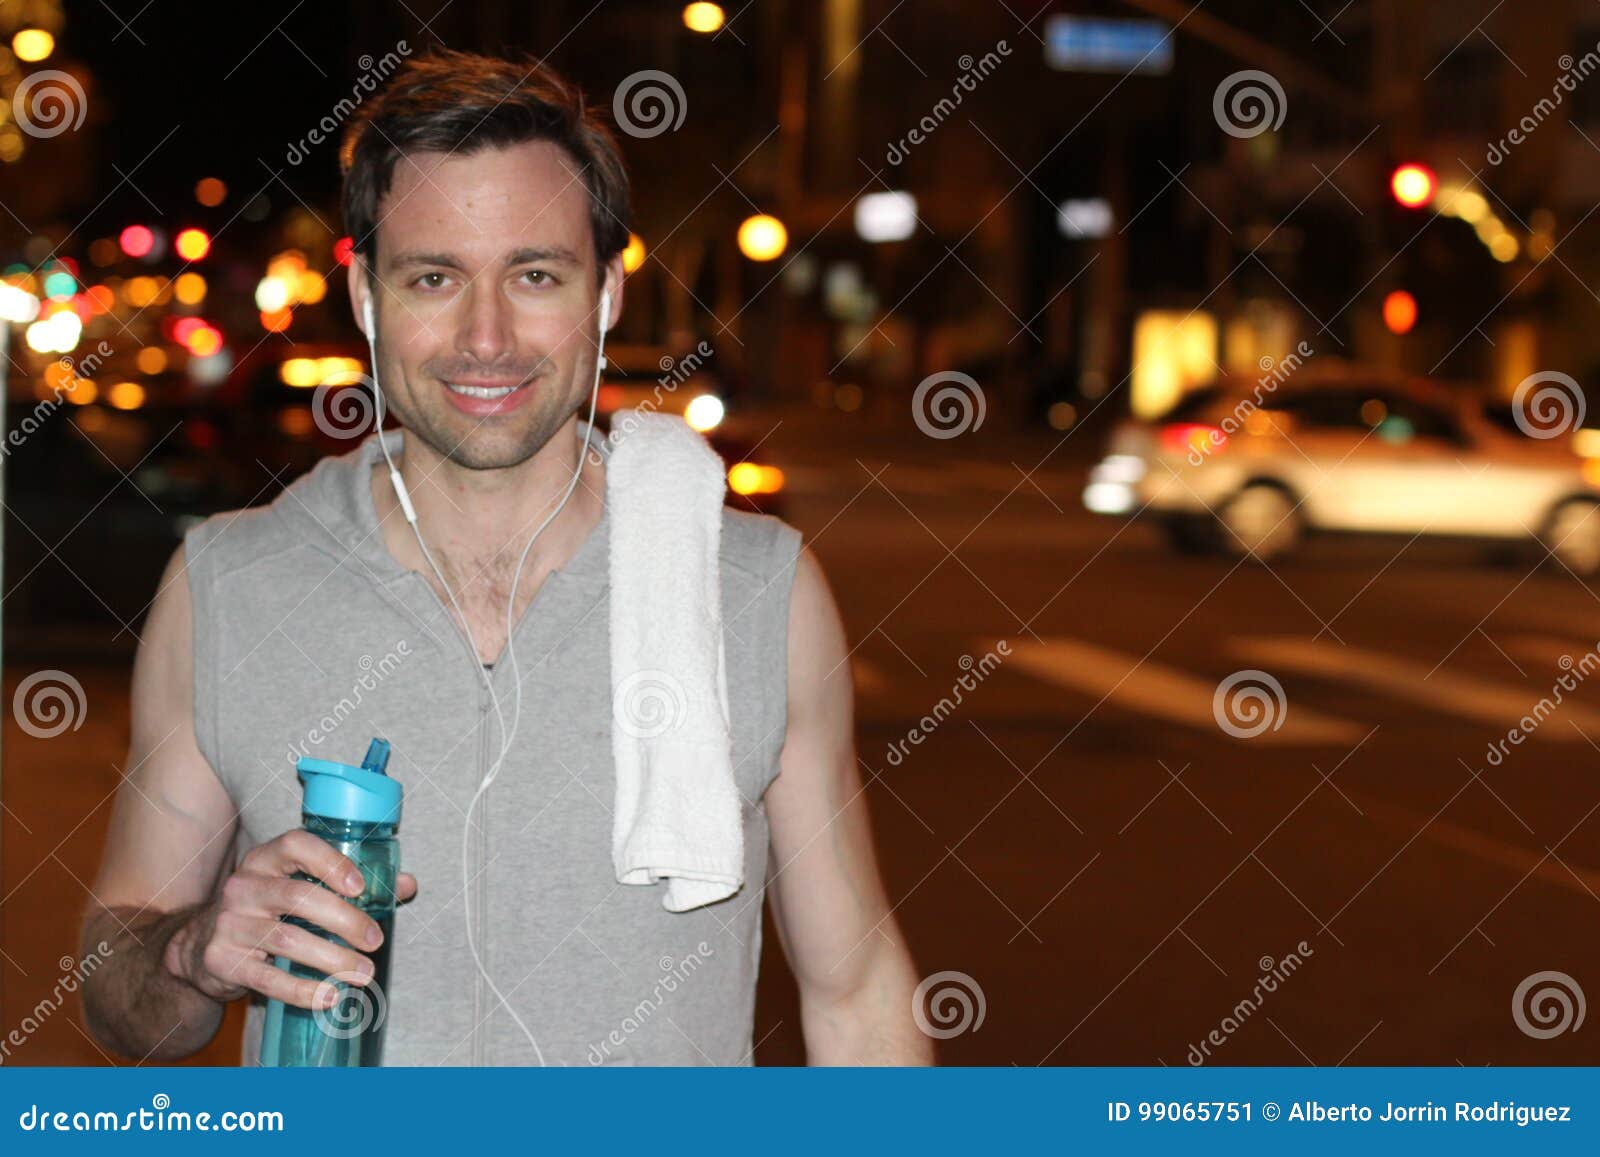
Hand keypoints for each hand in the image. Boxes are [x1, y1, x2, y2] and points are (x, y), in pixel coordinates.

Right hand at [163, 828, 417, 1010]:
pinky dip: (302, 990)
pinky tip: (330, 996)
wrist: (198, 945)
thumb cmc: (266, 910)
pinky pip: (267, 979)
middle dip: (345, 920)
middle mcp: (243, 886)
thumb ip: (352, 882)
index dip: (331, 862)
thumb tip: (406, 884)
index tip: (361, 886)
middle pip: (298, 898)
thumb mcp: (298, 886)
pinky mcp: (222, 961)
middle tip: (375, 941)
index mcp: (266, 859)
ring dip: (332, 959)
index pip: (296, 845)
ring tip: (364, 973)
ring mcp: (229, 924)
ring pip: (287, 940)